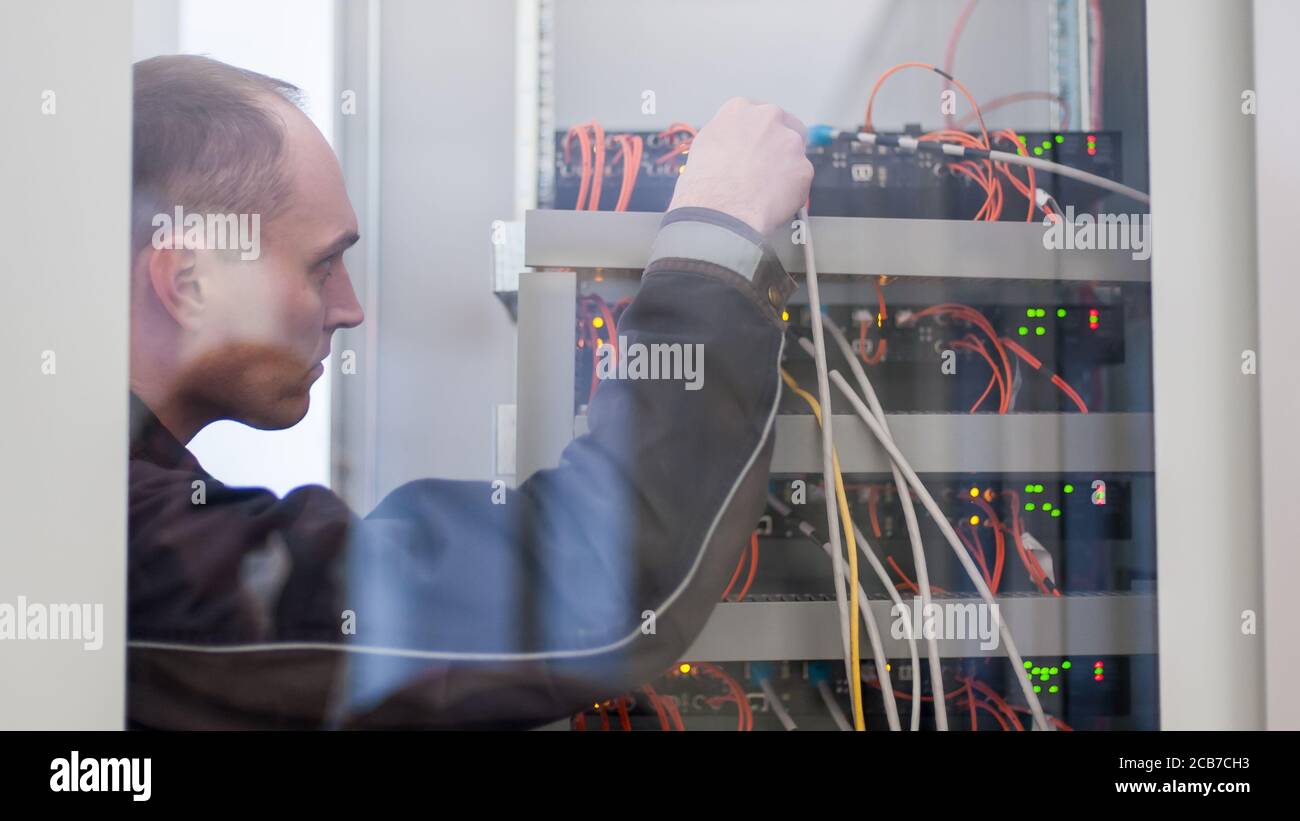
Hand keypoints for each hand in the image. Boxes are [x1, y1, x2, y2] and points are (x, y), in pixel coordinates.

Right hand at [667, 97, 812, 236]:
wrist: (719, 213)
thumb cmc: (705, 187)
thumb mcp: (702, 147)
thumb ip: (725, 138)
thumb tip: (730, 147)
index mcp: (739, 110)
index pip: (757, 111)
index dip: (757, 132)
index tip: (756, 144)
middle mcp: (768, 118)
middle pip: (784, 124)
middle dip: (779, 143)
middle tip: (766, 166)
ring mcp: (789, 142)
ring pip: (796, 152)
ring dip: (786, 166)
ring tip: (766, 188)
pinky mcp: (804, 168)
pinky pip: (801, 178)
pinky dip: (793, 189)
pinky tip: (774, 199)